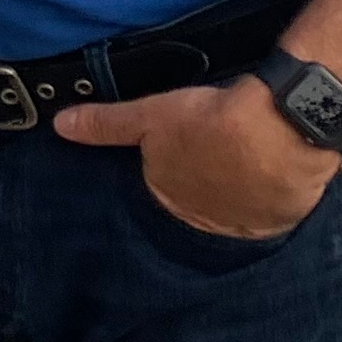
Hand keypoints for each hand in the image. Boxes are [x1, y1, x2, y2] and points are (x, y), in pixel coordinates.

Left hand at [55, 77, 341, 241]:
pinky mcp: (281, 218)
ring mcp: (245, 223)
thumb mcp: (150, 117)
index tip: (186, 151)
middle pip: (200, 202)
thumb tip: (60, 126)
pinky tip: (276, 171)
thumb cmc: (210, 124)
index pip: (163, 189)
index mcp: (169, 199)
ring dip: (241, 189)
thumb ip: (106, 125)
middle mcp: (204, 220)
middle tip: (220, 151)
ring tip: (249, 159)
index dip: (173, 166)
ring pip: (237, 208)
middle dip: (205, 184)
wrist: (280, 133)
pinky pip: (273, 209)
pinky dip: (273, 193)